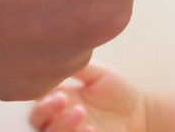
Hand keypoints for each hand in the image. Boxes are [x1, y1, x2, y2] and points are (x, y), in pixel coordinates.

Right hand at [29, 64, 174, 131]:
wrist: (137, 113)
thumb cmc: (115, 92)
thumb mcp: (98, 74)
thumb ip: (78, 67)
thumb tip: (60, 50)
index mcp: (58, 97)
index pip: (37, 97)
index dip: (38, 93)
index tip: (56, 86)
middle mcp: (58, 117)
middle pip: (36, 119)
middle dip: (45, 111)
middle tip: (63, 99)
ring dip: (60, 126)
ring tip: (80, 112)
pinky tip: (89, 129)